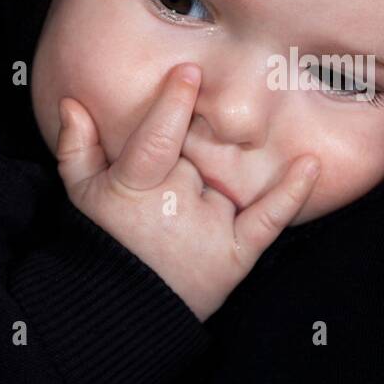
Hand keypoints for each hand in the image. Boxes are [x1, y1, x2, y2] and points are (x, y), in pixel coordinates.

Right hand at [56, 63, 320, 320]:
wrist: (121, 311)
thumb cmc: (103, 242)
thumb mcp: (81, 195)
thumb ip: (77, 147)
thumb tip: (72, 104)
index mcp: (135, 187)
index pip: (155, 140)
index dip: (172, 106)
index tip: (189, 72)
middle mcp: (175, 204)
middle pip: (199, 156)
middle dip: (197, 149)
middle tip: (193, 150)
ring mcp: (209, 227)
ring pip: (230, 179)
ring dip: (229, 172)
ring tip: (222, 172)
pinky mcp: (236, 253)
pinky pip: (269, 219)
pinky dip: (292, 194)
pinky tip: (311, 164)